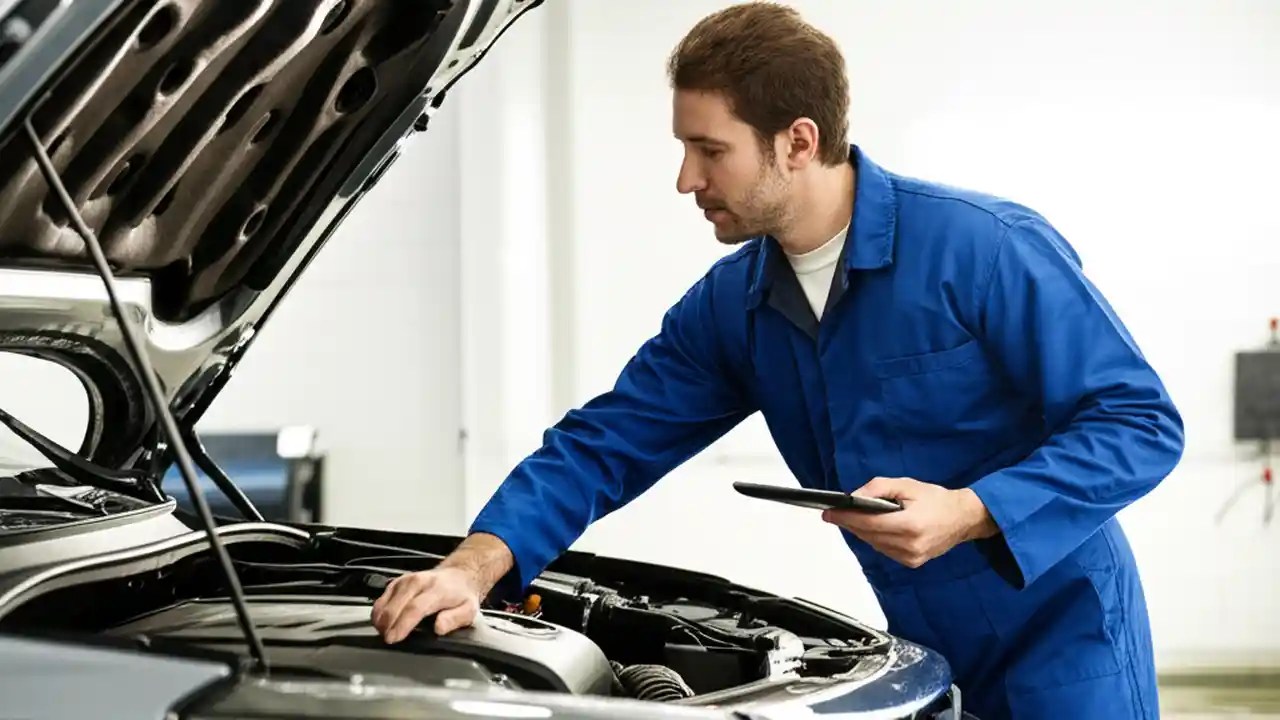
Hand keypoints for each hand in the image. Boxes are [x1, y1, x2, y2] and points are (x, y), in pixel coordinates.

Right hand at [371, 566, 482, 642]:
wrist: (459, 575)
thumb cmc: (462, 595)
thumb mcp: (468, 610)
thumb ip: (454, 619)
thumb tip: (439, 628)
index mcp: (436, 590)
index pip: (414, 608)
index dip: (402, 625)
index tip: (393, 638)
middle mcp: (418, 582)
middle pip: (396, 605)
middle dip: (388, 625)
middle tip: (388, 640)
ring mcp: (405, 580)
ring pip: (385, 601)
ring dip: (381, 620)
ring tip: (385, 633)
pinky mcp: (397, 582)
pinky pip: (381, 598)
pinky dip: (378, 612)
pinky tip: (383, 623)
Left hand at [821, 476, 997, 568]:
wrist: (963, 519)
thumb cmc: (937, 500)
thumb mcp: (906, 485)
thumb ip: (878, 488)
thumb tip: (854, 497)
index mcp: (910, 525)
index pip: (868, 522)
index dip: (846, 517)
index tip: (829, 512)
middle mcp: (909, 545)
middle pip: (868, 535)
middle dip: (849, 523)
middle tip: (833, 514)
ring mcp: (911, 557)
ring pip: (874, 544)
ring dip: (861, 531)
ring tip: (850, 519)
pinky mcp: (911, 563)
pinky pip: (884, 550)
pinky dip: (875, 539)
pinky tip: (871, 528)